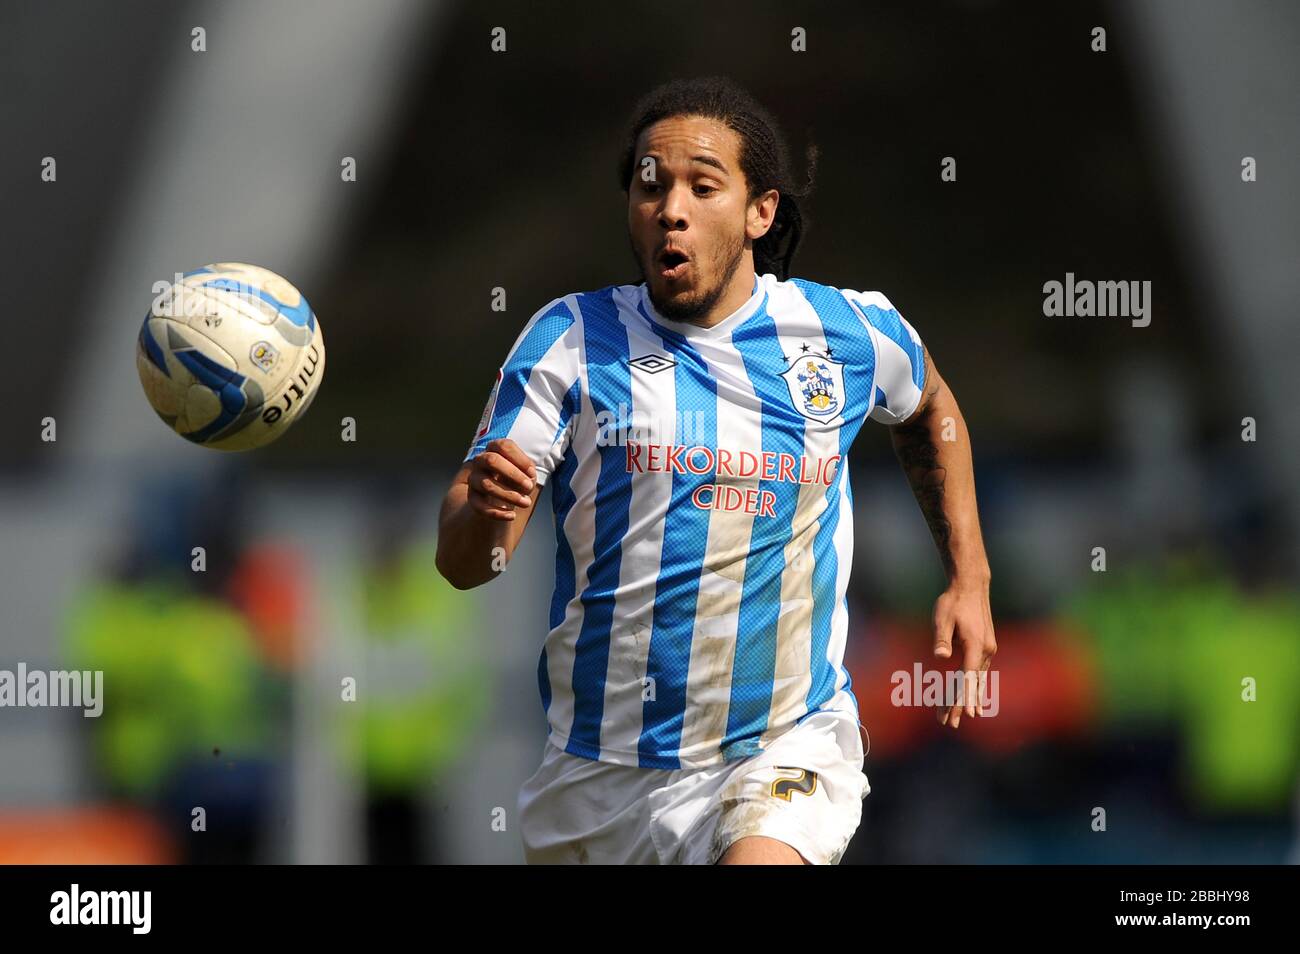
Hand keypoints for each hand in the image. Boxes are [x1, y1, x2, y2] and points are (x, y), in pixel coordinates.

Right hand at [467, 438, 536, 520]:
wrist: (501, 498)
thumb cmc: (516, 479)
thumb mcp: (525, 473)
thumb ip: (528, 473)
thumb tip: (527, 480)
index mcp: (494, 449)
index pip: (503, 446)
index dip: (520, 459)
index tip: (532, 473)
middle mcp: (480, 461)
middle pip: (491, 460)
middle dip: (513, 474)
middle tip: (529, 487)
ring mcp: (474, 479)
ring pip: (487, 484)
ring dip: (509, 495)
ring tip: (526, 503)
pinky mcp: (472, 498)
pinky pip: (479, 506)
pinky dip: (497, 513)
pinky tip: (511, 516)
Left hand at [931, 579, 996, 728]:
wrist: (971, 587)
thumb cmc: (953, 601)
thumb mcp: (943, 617)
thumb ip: (941, 637)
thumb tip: (940, 656)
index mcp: (975, 645)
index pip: (970, 676)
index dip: (967, 696)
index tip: (967, 714)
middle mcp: (986, 651)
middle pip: (972, 683)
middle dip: (959, 704)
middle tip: (947, 724)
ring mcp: (987, 651)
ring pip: (976, 681)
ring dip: (965, 699)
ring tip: (955, 718)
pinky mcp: (985, 649)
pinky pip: (979, 674)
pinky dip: (974, 688)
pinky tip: (974, 702)